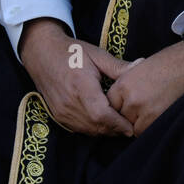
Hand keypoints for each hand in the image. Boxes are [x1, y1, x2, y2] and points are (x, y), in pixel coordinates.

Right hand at [18, 19, 132, 135]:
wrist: (42, 53)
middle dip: (115, 130)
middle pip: (97, 126)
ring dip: (104, 131)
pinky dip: (92, 129)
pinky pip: (78, 129)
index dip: (118, 124)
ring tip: (119, 127)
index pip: (102, 114)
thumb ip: (118, 66)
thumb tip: (141, 65)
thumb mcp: (97, 55)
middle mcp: (69, 102)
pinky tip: (102, 123)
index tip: (131, 126)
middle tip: (130, 128)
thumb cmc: (71, 51)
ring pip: (88, 130)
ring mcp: (61, 111)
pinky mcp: (57, 115)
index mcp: (81, 86)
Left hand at [105, 41, 183, 135]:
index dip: (119, 105)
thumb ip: (127, 85)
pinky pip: (146, 131)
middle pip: (121, 117)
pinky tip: (159, 115)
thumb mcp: (139, 68)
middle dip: (129, 114)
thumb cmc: (169, 62)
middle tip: (143, 107)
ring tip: (152, 110)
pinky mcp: (158, 119)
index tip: (126, 105)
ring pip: (132, 127)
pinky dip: (150, 127)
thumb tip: (123, 101)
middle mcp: (131, 99)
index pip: (111, 104)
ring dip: (140, 122)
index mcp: (124, 84)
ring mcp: (144, 111)